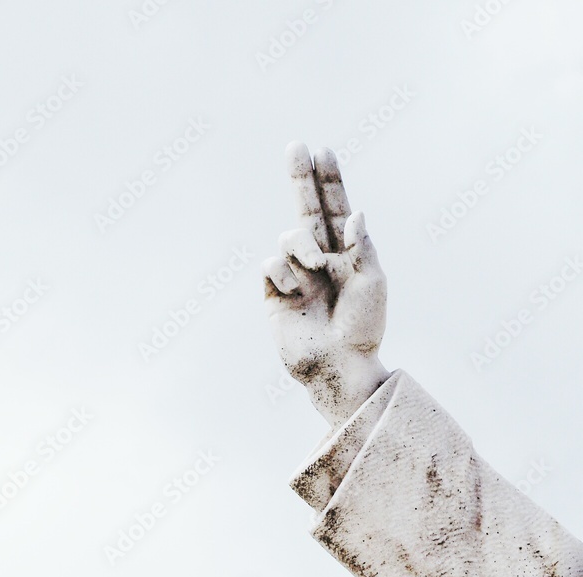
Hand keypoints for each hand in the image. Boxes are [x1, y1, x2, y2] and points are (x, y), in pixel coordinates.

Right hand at [262, 142, 389, 427]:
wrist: (337, 364)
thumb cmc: (362, 327)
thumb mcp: (372, 282)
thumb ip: (361, 245)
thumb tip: (354, 212)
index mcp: (346, 252)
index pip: (335, 208)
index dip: (329, 180)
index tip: (323, 150)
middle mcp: (318, 257)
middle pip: (305, 208)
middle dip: (299, 176)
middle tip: (295, 145)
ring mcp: (295, 273)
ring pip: (287, 236)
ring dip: (302, 247)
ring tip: (316, 271)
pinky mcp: (274, 291)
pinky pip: (271, 264)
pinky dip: (286, 275)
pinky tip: (296, 295)